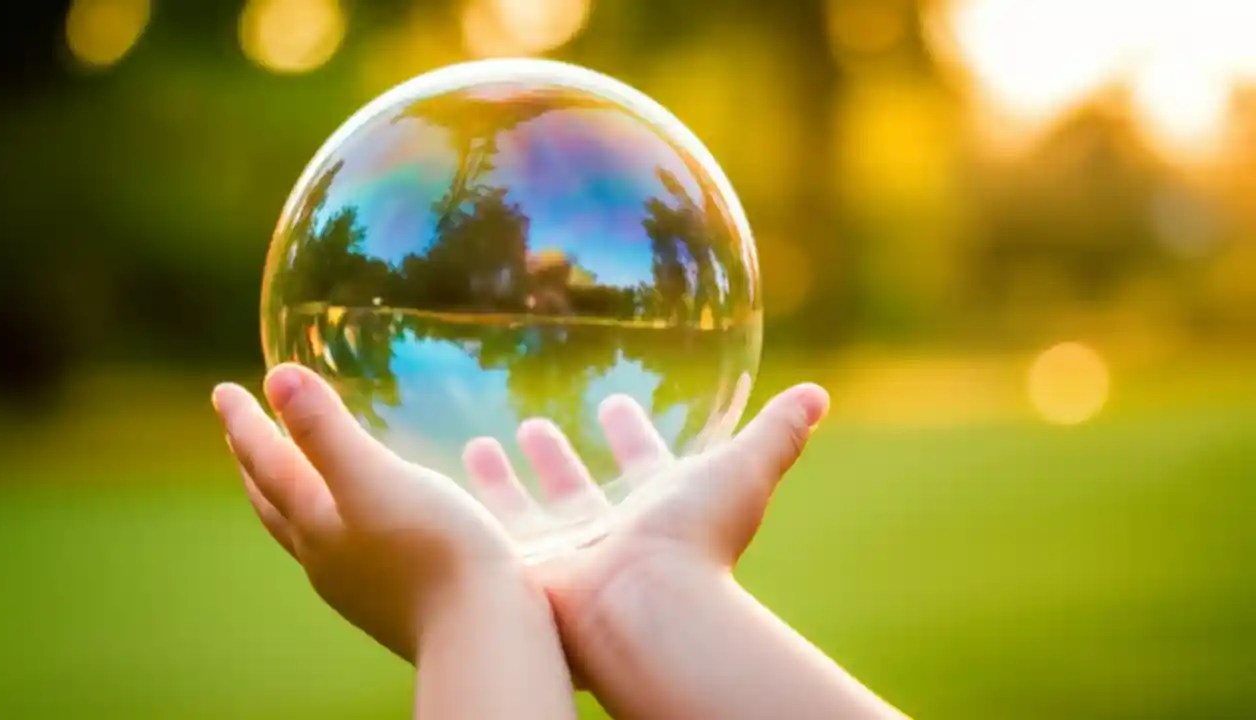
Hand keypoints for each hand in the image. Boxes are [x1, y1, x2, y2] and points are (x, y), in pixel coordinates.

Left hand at [211, 363, 523, 660]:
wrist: (480, 632)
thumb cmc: (434, 549)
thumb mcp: (376, 479)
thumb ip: (326, 430)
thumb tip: (278, 376)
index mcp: (316, 523)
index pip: (267, 465)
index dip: (245, 424)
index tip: (223, 389)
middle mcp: (325, 556)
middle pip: (275, 503)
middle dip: (257, 463)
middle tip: (243, 432)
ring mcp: (357, 584)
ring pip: (307, 531)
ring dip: (293, 496)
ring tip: (296, 473)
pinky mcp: (394, 600)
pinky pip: (348, 551)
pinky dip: (339, 521)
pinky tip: (367, 523)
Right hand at [460, 376, 829, 683]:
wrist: (643, 608)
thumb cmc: (694, 541)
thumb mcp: (742, 472)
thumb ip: (778, 433)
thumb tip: (820, 394)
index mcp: (658, 510)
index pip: (644, 463)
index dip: (631, 434)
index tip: (615, 400)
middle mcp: (609, 536)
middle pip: (578, 492)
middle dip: (558, 458)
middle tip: (534, 424)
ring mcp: (565, 557)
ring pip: (526, 513)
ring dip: (504, 480)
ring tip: (480, 443)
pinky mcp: (521, 570)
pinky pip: (488, 532)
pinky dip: (472, 503)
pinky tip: (445, 474)